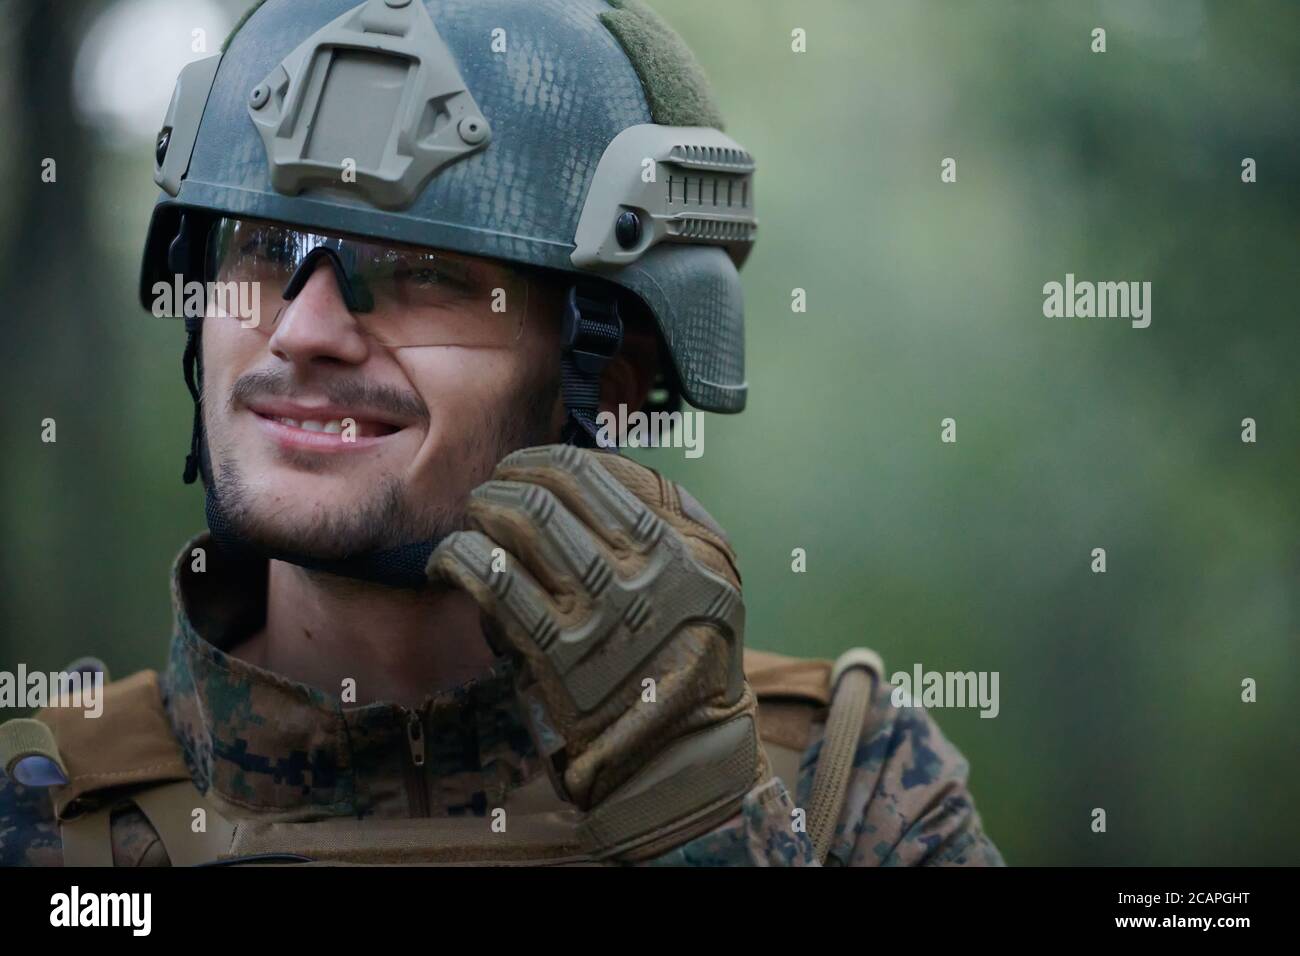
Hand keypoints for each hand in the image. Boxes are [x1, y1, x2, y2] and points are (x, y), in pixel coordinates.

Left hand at [428, 444, 766, 859]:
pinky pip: (491, 581)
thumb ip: (670, 513)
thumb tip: (598, 465)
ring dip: (482, 513)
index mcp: (676, 544)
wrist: (682, 748)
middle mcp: (638, 572)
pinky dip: (459, 558)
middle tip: (491, 492)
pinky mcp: (554, 654)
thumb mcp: (712, 573)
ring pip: (516, 528)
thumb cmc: (690, 651)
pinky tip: (451, 559)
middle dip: (505, 483)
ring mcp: (595, 613)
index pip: (590, 472)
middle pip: (547, 494)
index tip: (522, 468)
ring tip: (474, 521)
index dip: (541, 460)